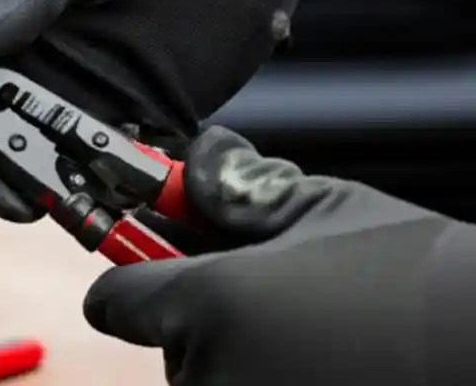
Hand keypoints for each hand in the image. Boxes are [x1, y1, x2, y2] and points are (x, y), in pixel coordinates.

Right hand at [0, 0, 369, 221]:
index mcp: (0, 18)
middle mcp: (36, 66)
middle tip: (6, 196)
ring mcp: (91, 99)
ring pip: (45, 165)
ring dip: (39, 192)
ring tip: (50, 203)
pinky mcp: (147, 123)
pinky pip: (114, 173)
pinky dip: (105, 194)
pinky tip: (111, 200)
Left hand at [84, 126, 475, 385]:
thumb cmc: (413, 275)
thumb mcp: (320, 206)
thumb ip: (236, 186)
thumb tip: (194, 162)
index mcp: (205, 305)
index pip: (113, 298)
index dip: (131, 274)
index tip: (147, 255)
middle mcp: (208, 374)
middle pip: (167, 343)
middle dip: (201, 316)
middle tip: (267, 294)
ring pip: (206, 379)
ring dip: (237, 356)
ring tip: (312, 332)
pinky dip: (267, 379)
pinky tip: (320, 360)